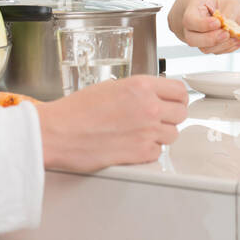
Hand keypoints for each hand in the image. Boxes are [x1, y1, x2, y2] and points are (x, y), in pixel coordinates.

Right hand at [38, 75, 188, 171]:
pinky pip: (158, 152)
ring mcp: (147, 131)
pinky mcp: (140, 153)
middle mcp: (148, 107)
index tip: (173, 102)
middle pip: (181, 113)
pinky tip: (132, 145)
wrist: (57, 133)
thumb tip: (153, 97)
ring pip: (173, 134)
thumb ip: (137, 91)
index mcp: (141, 86)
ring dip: (161, 134)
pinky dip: (148, 150)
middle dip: (171, 116)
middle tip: (158, 119)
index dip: (177, 98)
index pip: (180, 91)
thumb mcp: (110, 87)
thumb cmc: (76, 111)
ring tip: (141, 133)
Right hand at [179, 0, 239, 54]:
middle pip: (192, 39)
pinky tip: (238, 40)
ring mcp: (199, 39)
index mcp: (192, 10)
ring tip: (237, 37)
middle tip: (226, 34)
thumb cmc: (223, 3)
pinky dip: (229, 48)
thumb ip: (230, 12)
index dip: (202, 24)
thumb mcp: (231, 2)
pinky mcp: (209, 47)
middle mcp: (191, 27)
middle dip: (210, 39)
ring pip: (205, 48)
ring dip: (223, 45)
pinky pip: (216, 52)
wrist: (223, 10)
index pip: (190, 20)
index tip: (217, 22)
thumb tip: (228, 25)